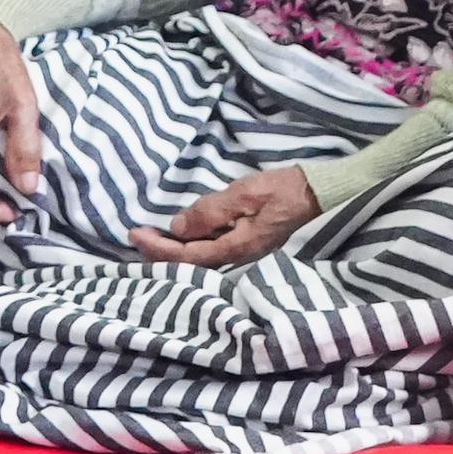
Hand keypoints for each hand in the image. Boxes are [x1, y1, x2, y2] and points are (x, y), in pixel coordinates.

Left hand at [128, 162, 316, 266]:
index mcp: (237, 247)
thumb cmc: (283, 190)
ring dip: (173, 249)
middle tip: (136, 236)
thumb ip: (212, 211)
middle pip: (190, 262)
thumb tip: (178, 226)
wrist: (316, 192)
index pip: (187, 255)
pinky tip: (181, 233)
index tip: (135, 233)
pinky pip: (210, 248)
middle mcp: (238, 255)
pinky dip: (189, 243)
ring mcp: (243, 250)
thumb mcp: (245, 194)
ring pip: (199, 257)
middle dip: (160, 252)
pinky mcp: (246, 241)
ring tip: (151, 237)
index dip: (159, 248)